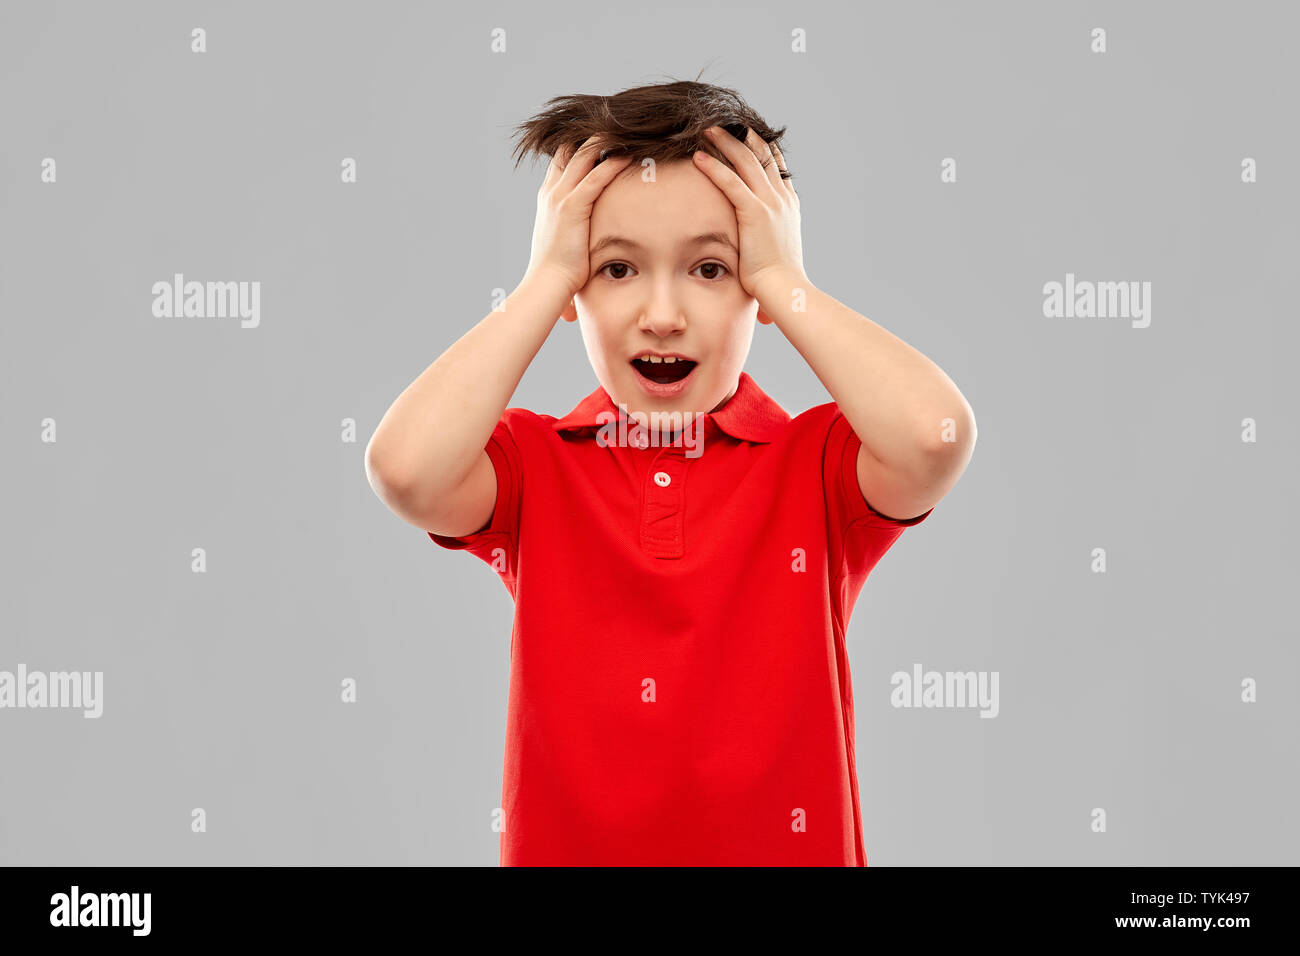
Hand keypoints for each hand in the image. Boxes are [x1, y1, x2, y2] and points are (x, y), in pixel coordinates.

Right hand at [521, 137, 634, 300]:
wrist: (547, 284)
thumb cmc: (558, 270)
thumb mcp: (563, 240)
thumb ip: (572, 227)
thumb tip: (585, 231)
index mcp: (548, 197)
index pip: (563, 158)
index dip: (580, 143)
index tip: (604, 135)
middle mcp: (552, 191)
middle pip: (571, 147)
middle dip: (594, 134)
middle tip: (620, 126)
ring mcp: (560, 197)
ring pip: (583, 154)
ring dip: (606, 140)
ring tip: (629, 131)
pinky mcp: (573, 207)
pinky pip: (596, 176)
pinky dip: (613, 162)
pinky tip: (630, 155)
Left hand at [692, 127, 806, 323]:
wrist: (784, 287)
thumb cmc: (777, 278)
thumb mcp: (776, 248)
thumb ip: (766, 234)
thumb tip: (756, 240)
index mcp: (788, 203)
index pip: (775, 164)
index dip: (761, 144)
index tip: (746, 130)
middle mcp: (781, 198)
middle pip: (761, 154)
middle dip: (742, 135)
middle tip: (722, 122)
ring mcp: (769, 203)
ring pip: (746, 161)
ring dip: (725, 142)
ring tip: (706, 129)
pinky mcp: (755, 213)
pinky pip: (731, 182)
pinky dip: (714, 166)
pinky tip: (698, 157)